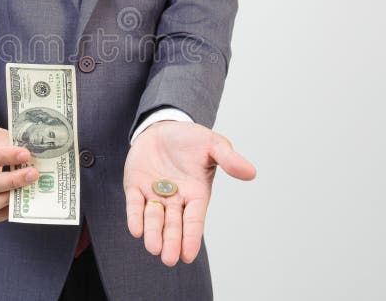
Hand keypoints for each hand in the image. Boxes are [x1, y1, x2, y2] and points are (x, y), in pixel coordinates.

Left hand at [123, 120, 255, 265]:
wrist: (163, 126)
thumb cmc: (191, 139)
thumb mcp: (213, 145)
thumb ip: (229, 159)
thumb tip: (251, 172)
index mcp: (195, 194)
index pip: (194, 219)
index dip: (191, 237)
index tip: (188, 256)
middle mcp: (175, 199)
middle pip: (173, 225)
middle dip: (171, 241)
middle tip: (169, 259)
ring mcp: (154, 194)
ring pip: (153, 218)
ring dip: (153, 232)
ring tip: (153, 248)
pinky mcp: (135, 186)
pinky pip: (135, 204)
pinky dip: (135, 216)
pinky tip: (136, 229)